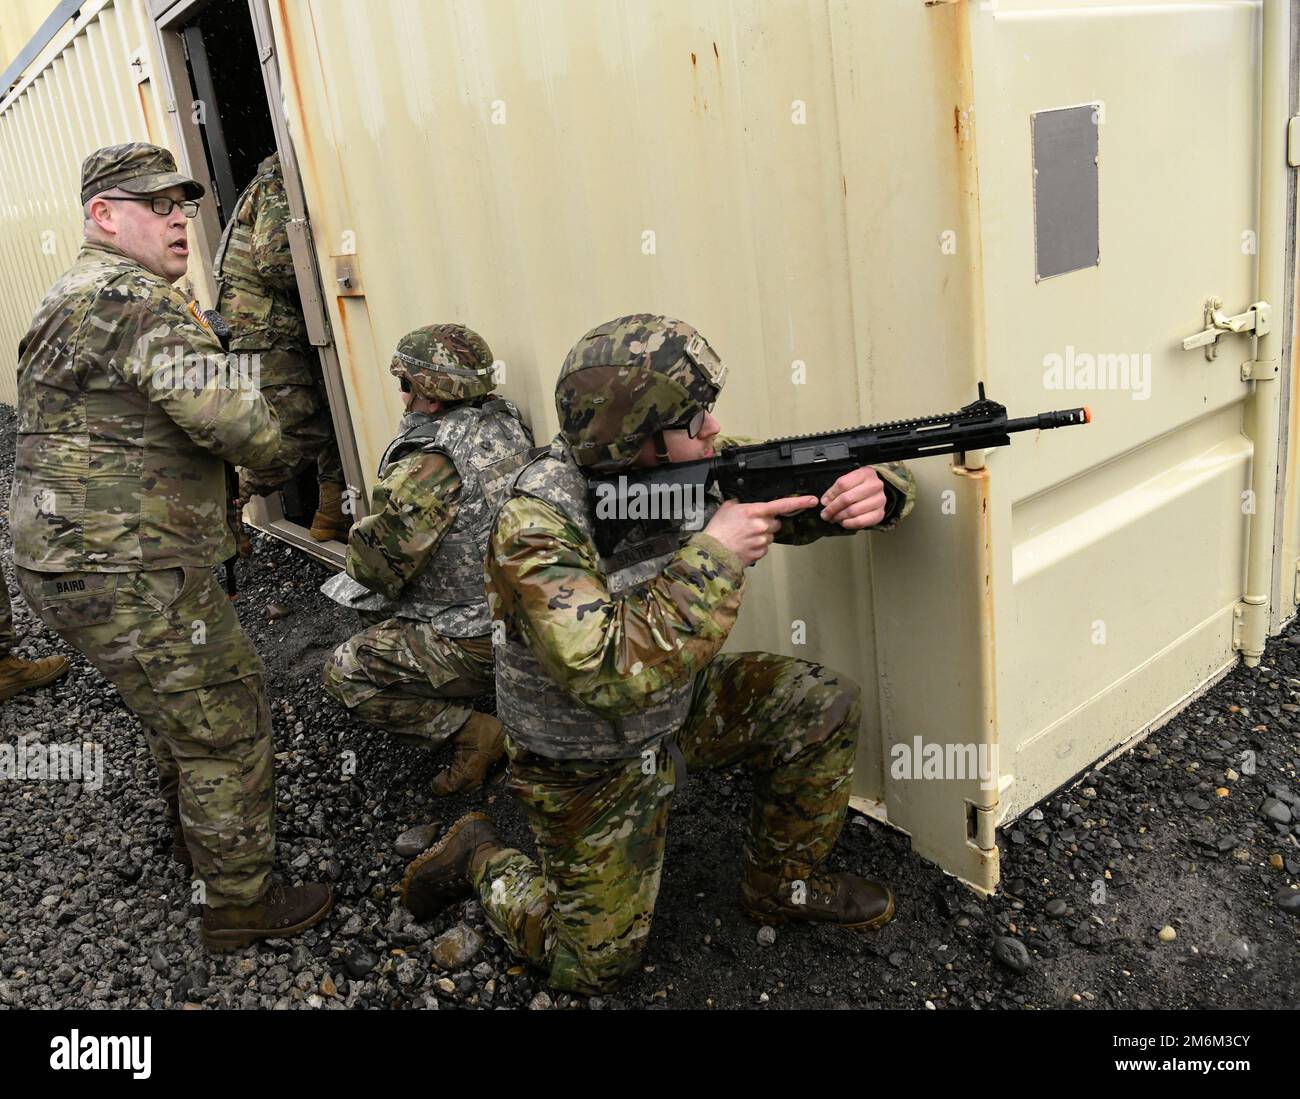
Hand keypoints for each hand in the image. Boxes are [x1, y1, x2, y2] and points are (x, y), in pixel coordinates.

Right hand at [704, 495, 818, 566]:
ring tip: (744, 537)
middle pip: (775, 523)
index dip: (800, 501)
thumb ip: (741, 503)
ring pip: (770, 536)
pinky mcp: (760, 553)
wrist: (712, 552)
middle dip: (767, 524)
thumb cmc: (718, 530)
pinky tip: (745, 545)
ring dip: (761, 536)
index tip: (812, 500)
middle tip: (751, 526)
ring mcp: (762, 540)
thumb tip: (744, 503)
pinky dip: (757, 547)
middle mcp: (761, 525)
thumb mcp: (727, 508)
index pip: (782, 504)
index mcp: (754, 511)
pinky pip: (764, 548)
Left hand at [820, 467, 887, 528]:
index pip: (843, 484)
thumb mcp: (849, 481)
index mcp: (865, 473)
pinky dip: (848, 524)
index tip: (824, 502)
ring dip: (839, 517)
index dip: (830, 494)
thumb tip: (826, 501)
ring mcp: (879, 500)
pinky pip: (860, 522)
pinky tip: (843, 522)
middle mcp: (875, 485)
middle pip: (847, 498)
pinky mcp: (880, 514)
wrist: (876, 494)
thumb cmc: (860, 487)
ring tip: (834, 518)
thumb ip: (836, 490)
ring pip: (852, 511)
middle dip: (832, 508)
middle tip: (825, 514)